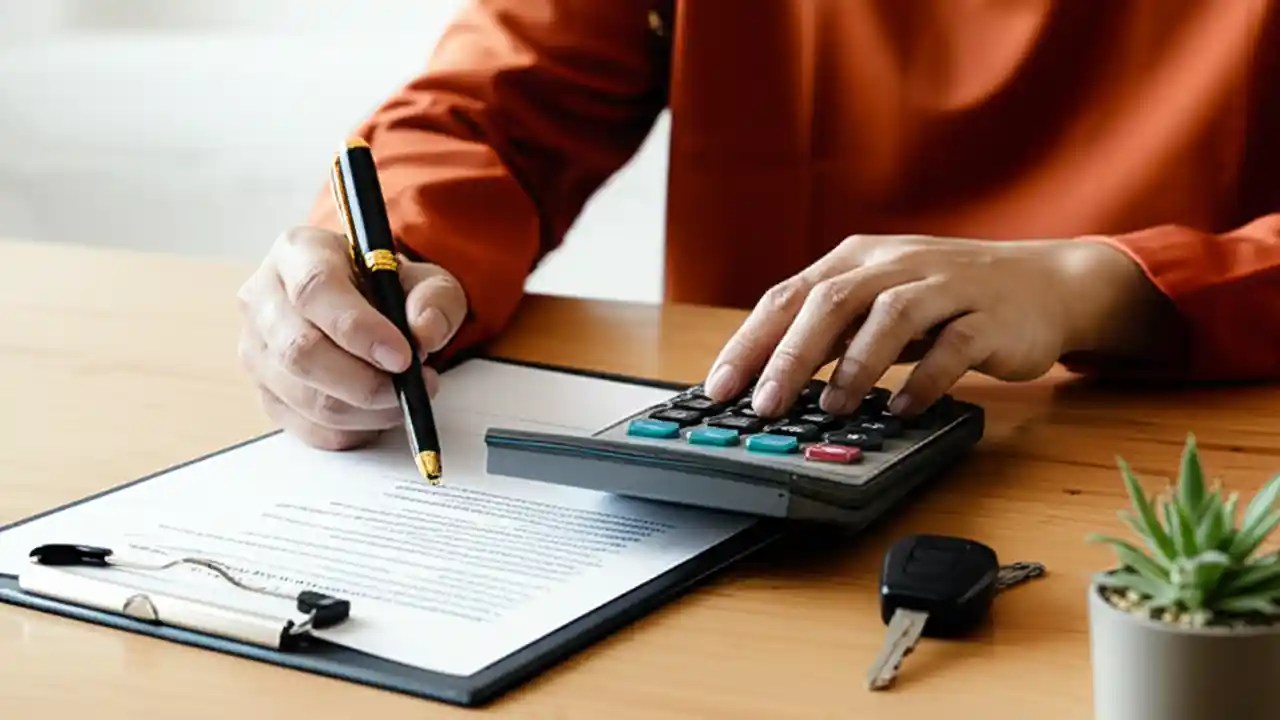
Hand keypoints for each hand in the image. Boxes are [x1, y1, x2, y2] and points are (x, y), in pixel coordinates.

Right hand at [237, 227, 466, 449]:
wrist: (362, 305)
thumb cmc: (387, 287)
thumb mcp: (423, 278)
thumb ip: (434, 298)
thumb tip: (425, 331)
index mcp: (298, 253)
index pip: (315, 289)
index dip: (359, 329)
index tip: (402, 356)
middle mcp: (263, 299)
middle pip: (302, 352)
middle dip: (366, 382)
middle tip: (412, 384)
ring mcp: (257, 351)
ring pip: (307, 398)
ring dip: (368, 410)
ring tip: (404, 396)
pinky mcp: (266, 394)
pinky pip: (310, 429)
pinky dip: (355, 430)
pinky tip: (380, 412)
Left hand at [702, 234, 1164, 417]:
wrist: (1047, 283)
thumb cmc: (947, 299)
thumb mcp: (880, 303)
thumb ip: (831, 333)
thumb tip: (766, 380)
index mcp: (857, 260)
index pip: (789, 295)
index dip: (751, 342)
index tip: (720, 388)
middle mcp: (895, 264)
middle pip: (831, 301)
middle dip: (791, 355)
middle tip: (765, 404)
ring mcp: (946, 286)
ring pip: (890, 315)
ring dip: (856, 364)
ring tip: (830, 407)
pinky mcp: (990, 316)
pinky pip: (954, 347)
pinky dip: (925, 380)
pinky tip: (903, 410)